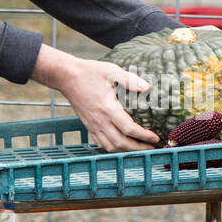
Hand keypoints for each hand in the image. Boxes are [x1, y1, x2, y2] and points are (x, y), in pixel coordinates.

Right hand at [32, 44, 159, 150]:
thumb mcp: (111, 70)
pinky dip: (113, 148)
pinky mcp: (88, 126)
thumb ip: (130, 80)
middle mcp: (100, 120)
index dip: (143, 136)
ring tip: (139, 149)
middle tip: (151, 148)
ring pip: (110, 146)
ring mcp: (92, 125)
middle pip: (120, 143)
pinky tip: (122, 146)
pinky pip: (101, 143)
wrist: (66, 77)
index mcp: (107, 108)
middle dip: (138, 148)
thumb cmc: (90, 72)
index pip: (128, 129)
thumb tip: (147, 87)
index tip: (155, 137)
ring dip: (126, 151)